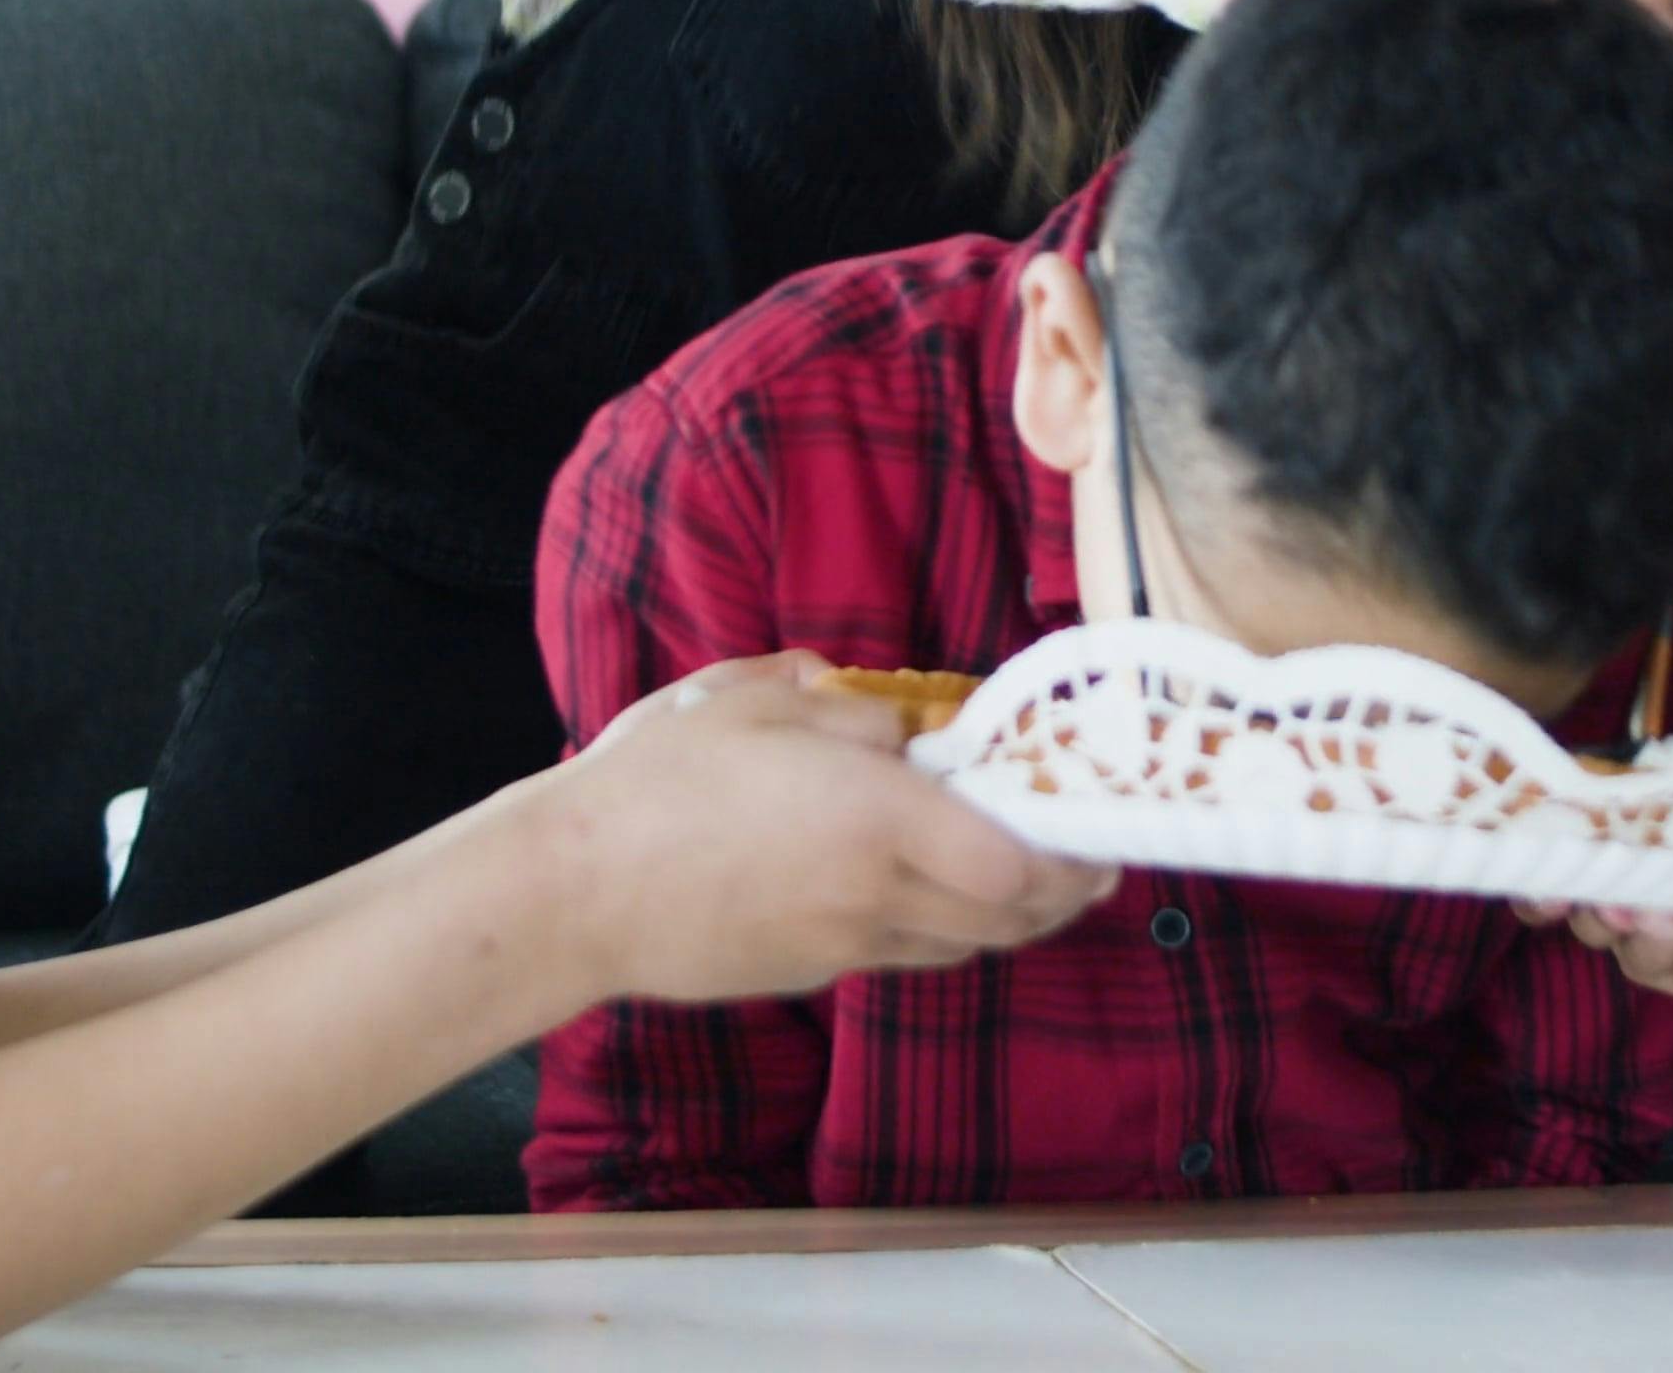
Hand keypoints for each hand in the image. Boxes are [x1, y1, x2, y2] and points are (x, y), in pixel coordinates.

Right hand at [534, 652, 1116, 1004]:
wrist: (573, 890)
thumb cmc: (657, 779)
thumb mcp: (755, 699)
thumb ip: (842, 706)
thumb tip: (895, 725)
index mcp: (878, 817)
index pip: (1018, 863)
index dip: (1072, 856)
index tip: (1100, 831)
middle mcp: (878, 893)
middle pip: (1009, 919)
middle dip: (1064, 896)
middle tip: (1089, 863)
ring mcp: (843, 945)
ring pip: (961, 946)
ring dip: (1007, 918)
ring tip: (1024, 878)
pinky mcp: (806, 973)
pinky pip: (902, 954)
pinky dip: (940, 930)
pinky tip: (924, 893)